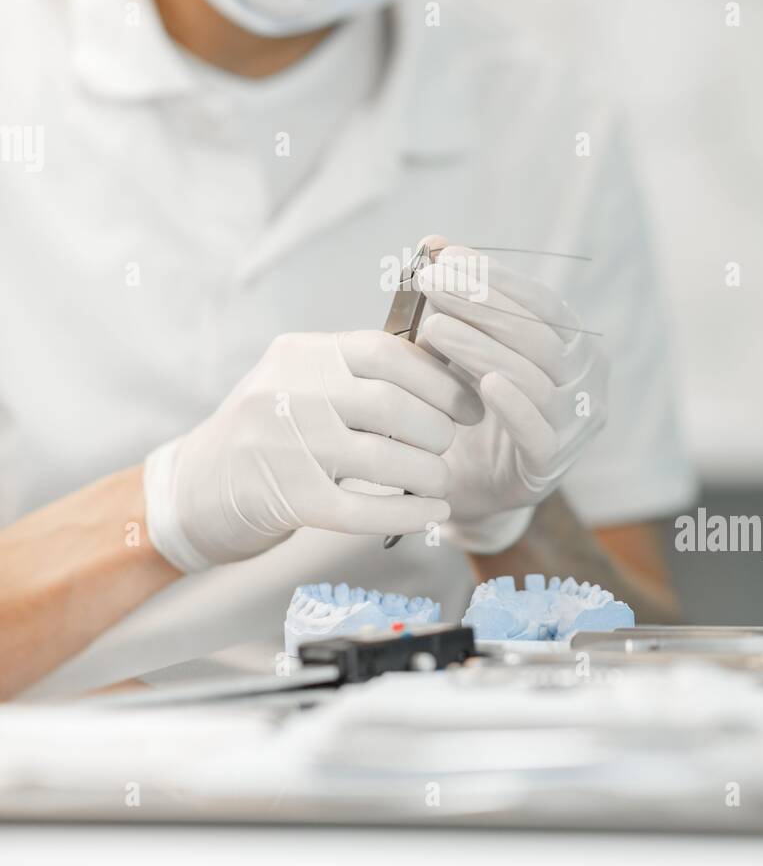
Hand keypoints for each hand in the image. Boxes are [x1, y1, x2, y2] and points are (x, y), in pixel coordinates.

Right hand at [144, 330, 477, 572]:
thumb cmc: (263, 435)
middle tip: (448, 445)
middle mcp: (289, 392)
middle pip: (392, 405)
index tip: (467, 404)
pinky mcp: (286, 498)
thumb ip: (354, 374)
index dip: (439, 380)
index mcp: (300, 354)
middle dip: (436, 429)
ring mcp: (284, 446)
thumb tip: (443, 376)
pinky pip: (362, 507)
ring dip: (428, 472)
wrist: (191, 489)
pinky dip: (407, 512)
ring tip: (441, 480)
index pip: (387, 352)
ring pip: (383, 456)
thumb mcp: (298, 383)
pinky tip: (431, 513)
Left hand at [416, 245, 608, 551]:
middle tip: (431, 285)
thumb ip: (453, 299)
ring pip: (535, 377)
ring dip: (482, 348)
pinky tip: (486, 385)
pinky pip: (538, 432)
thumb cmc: (468, 405)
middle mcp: (585, 380)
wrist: (465, 483)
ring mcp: (575, 425)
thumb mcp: (459, 347)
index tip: (446, 256)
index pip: (542, 302)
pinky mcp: (552, 465)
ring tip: (433, 328)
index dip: (496, 277)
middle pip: (538, 335)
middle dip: (481, 305)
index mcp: (573, 345)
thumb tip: (431, 240)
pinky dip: (515, 406)